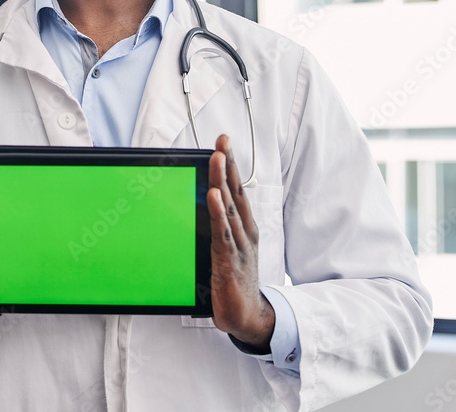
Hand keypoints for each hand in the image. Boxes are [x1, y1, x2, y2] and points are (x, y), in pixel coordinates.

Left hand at [207, 134, 274, 351]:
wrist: (248, 315)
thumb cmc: (236, 280)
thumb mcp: (228, 248)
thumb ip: (219, 226)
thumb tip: (207, 202)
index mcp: (244, 227)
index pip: (236, 190)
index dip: (231, 165)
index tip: (223, 142)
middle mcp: (244, 231)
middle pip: (235, 192)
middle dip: (228, 165)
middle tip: (222, 141)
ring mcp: (239, 245)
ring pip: (229, 207)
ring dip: (222, 181)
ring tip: (217, 159)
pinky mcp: (229, 260)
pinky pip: (223, 233)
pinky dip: (218, 213)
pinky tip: (214, 196)